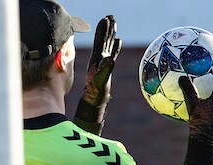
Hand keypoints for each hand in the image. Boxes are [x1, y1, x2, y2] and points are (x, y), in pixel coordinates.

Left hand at [74, 15, 120, 131]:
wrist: (94, 100)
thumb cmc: (96, 93)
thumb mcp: (101, 81)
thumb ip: (105, 70)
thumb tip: (110, 59)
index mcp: (96, 59)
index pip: (100, 41)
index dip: (103, 30)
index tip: (106, 19)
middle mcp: (99, 58)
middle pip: (104, 39)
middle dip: (107, 28)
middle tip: (111, 16)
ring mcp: (103, 61)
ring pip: (108, 44)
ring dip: (111, 34)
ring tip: (114, 23)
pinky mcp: (107, 66)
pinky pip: (112, 52)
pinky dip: (116, 45)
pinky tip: (119, 40)